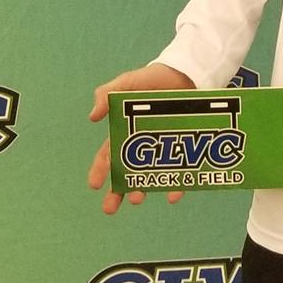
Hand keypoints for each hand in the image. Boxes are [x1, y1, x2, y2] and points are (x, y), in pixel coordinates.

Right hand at [88, 62, 195, 213]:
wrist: (190, 73)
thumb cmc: (156, 79)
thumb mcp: (129, 82)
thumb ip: (108, 93)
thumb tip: (92, 117)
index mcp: (128, 130)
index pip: (110, 154)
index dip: (101, 170)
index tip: (94, 185)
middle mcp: (145, 144)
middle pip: (128, 171)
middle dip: (117, 190)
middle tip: (109, 208)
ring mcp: (167, 148)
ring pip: (152, 175)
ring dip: (142, 189)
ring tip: (136, 199)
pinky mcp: (189, 150)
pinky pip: (183, 172)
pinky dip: (177, 185)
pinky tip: (172, 195)